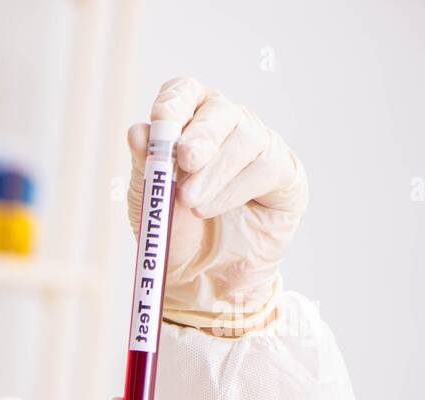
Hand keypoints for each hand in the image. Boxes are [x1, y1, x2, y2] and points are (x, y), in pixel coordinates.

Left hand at [127, 77, 308, 334]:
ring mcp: (259, 148)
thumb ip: (145, 167)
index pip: (185, 92)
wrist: (199, 282)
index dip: (175, 101)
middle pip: (220, 109)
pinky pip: (268, 166)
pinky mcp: (285, 175)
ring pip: (246, 136)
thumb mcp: (147, 202)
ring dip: (215, 172)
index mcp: (188, 125)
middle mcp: (226, 128)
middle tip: (185, 161)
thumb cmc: (172, 234)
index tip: (162, 122)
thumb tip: (138, 131)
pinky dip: (238, 188)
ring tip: (193, 204)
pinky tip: (215, 208)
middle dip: (201, 135)